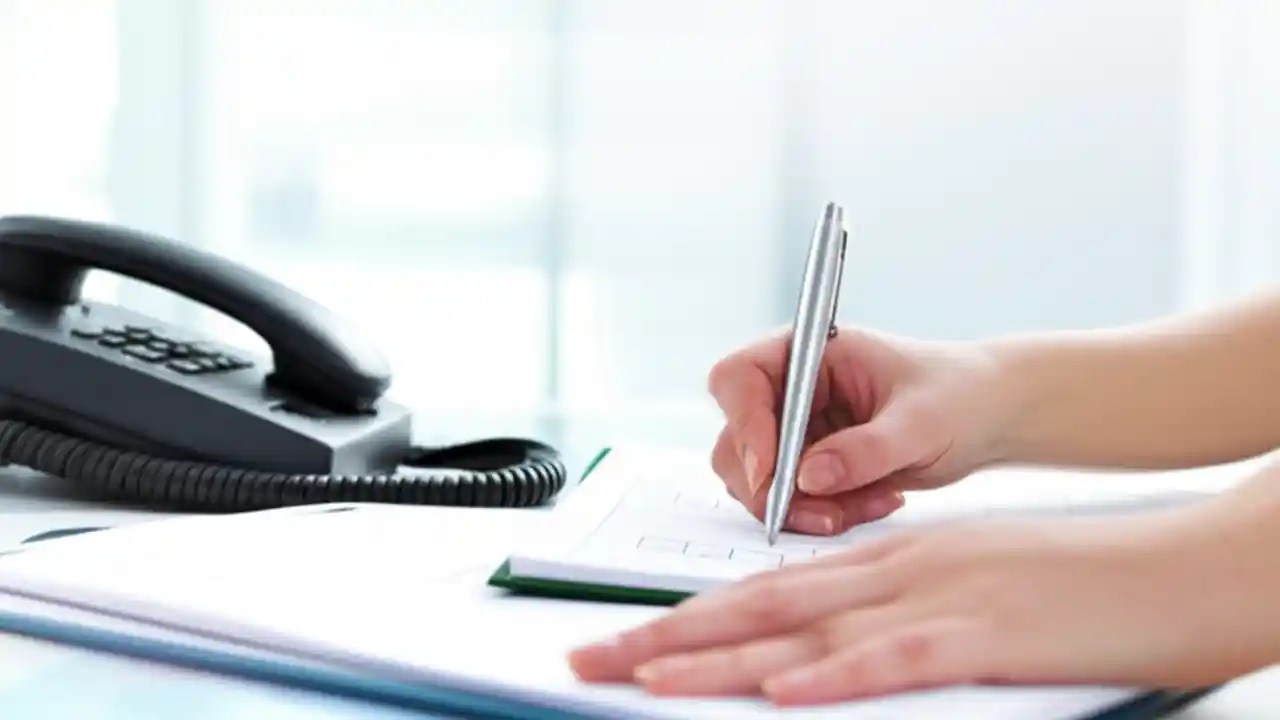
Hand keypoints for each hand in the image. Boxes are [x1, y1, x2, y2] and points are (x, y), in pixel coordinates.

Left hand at [568, 499, 1268, 704]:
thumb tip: (818, 651)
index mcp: (885, 561)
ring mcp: (936, 600)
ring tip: (645, 677)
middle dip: (666, 635)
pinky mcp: (985, 636)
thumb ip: (887, 613)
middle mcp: (893, 572)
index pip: (766, 587)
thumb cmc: (1063, 581)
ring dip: (720, 657)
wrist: (1166, 564)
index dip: (687, 615)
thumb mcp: (958, 584)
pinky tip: (785, 692)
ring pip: (807, 630)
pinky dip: (837, 676)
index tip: (626, 642)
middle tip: (590, 658)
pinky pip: (898, 659)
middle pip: (760, 605)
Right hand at [706, 327, 1011, 534]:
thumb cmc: (960, 395)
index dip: (744, 424)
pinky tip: (876, 502)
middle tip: (823, 515)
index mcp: (809, 352)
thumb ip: (866, 449)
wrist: (988, 417)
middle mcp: (790, 389)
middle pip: (735, 441)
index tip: (771, 473)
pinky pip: (791, 504)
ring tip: (866, 507)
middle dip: (773, 487)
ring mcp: (796, 430)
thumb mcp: (921, 422)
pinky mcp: (809, 467)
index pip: (739, 378)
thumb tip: (807, 478)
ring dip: (803, 508)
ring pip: (757, 482)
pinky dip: (825, 515)